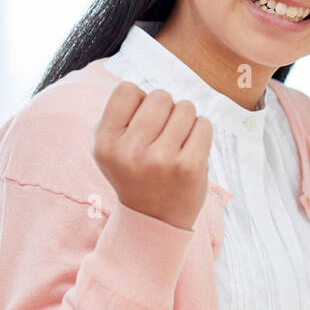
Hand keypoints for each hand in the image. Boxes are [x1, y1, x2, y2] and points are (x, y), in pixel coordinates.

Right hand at [92, 82, 212, 230]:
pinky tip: (190, 150)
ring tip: (176, 143)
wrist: (154, 220)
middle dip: (166, 109)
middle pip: (160, 96)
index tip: (142, 123)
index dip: (140, 101)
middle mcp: (130, 151)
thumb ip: (120, 115)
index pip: (127, 90)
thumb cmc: (136, 174)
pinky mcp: (189, 166)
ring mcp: (161, 159)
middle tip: (163, 134)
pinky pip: (203, 124)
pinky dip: (201, 131)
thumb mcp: (111, 148)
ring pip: (185, 107)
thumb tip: (143, 90)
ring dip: (185, 120)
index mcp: (105, 142)